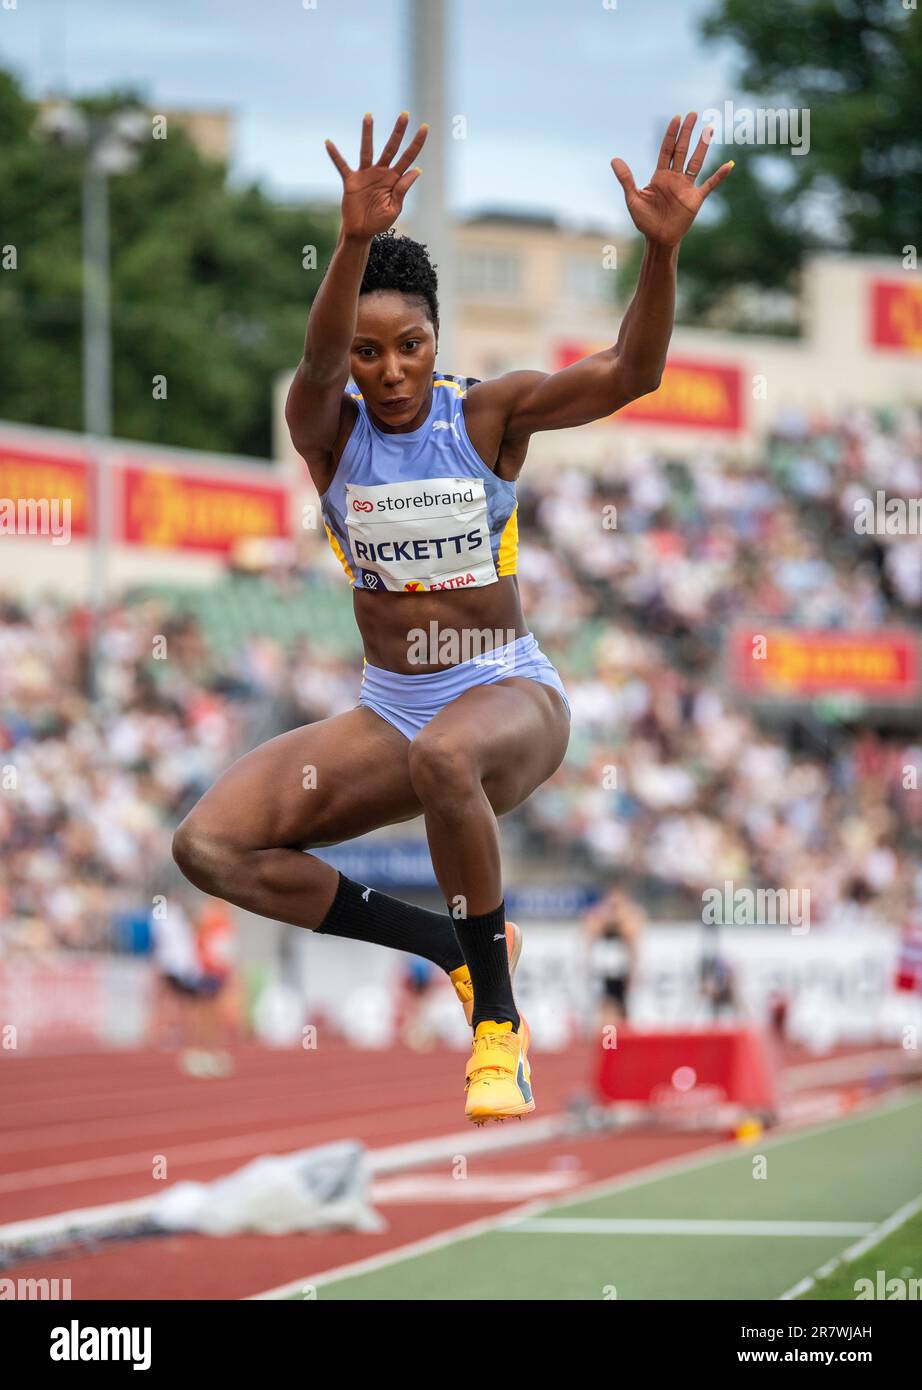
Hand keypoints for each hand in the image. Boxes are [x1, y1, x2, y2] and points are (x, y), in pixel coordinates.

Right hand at [325, 112, 427, 239]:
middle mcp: (381, 172)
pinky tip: (328, 143)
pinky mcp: (351, 181)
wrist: (361, 232)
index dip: (416, 143)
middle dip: (398, 132)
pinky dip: (335, 155)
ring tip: (369, 116)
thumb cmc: (378, 222)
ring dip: (368, 134)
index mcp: (394, 179)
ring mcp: (365, 175)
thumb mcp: (394, 208)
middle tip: (405, 114)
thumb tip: (416, 170)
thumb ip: (402, 189)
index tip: (425, 127)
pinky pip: (341, 166)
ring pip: (367, 150)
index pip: (408, 158)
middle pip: (391, 148)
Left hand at [611, 113, 732, 248]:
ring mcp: (686, 187)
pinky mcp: (695, 199)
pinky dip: (719, 176)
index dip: (671, 134)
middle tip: (693, 114)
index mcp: (660, 175)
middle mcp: (675, 178)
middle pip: (682, 150)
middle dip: (687, 132)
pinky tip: (728, 166)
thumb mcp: (632, 199)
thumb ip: (626, 179)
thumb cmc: (645, 220)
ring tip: (709, 129)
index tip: (676, 118)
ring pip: (696, 162)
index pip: (666, 150)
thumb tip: (614, 159)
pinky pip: (710, 185)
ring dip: (702, 146)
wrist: (657, 239)